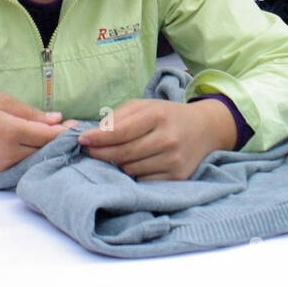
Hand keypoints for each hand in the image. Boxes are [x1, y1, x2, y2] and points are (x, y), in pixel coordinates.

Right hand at [0, 92, 73, 170]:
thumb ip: (29, 112)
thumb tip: (56, 119)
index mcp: (12, 131)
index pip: (47, 135)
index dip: (65, 132)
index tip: (77, 125)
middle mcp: (11, 152)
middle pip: (45, 149)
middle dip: (61, 141)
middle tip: (74, 131)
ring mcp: (5, 164)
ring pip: (36, 158)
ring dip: (49, 149)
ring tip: (60, 138)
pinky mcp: (0, 171)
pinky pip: (24, 163)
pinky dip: (35, 155)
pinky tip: (40, 146)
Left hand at [77, 99, 235, 180]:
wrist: (205, 129)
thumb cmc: (167, 115)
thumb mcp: (145, 106)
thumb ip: (119, 116)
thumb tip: (94, 134)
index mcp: (158, 116)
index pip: (120, 131)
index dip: (98, 138)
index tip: (82, 139)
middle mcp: (168, 138)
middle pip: (123, 153)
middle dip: (101, 153)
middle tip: (89, 151)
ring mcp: (174, 159)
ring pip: (131, 169)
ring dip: (119, 164)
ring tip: (117, 155)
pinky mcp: (177, 176)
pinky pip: (144, 180)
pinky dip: (135, 173)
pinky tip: (136, 164)